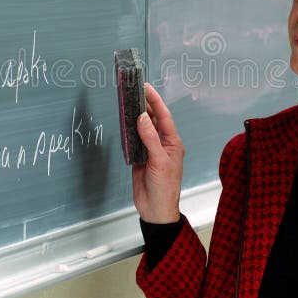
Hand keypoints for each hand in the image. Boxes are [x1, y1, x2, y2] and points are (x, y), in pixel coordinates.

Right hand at [132, 83, 184, 223]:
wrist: (155, 209)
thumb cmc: (165, 189)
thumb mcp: (160, 162)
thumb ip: (150, 139)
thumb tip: (143, 118)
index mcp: (172, 143)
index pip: (164, 117)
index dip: (155, 101)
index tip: (146, 88)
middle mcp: (162, 144)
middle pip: (153, 119)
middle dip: (145, 104)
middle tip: (134, 90)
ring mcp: (151, 150)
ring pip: (143, 128)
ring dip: (136, 116)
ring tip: (128, 101)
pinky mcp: (140, 157)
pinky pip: (134, 140)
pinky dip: (129, 130)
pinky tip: (124, 122)